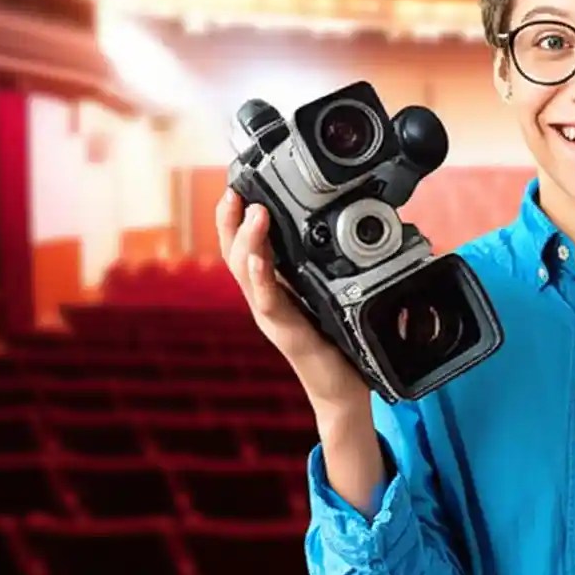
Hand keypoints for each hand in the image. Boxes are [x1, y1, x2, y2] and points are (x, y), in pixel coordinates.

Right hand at [216, 188, 367, 408]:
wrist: (343, 390)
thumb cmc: (337, 340)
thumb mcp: (331, 293)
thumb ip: (327, 265)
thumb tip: (344, 226)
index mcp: (274, 287)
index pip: (245, 246)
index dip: (236, 217)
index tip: (236, 184)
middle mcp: (266, 299)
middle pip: (234, 254)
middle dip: (230, 220)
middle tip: (235, 190)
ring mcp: (271, 317)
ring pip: (245, 272)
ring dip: (248, 239)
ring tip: (255, 212)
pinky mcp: (286, 333)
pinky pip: (268, 301)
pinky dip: (261, 277)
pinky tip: (260, 259)